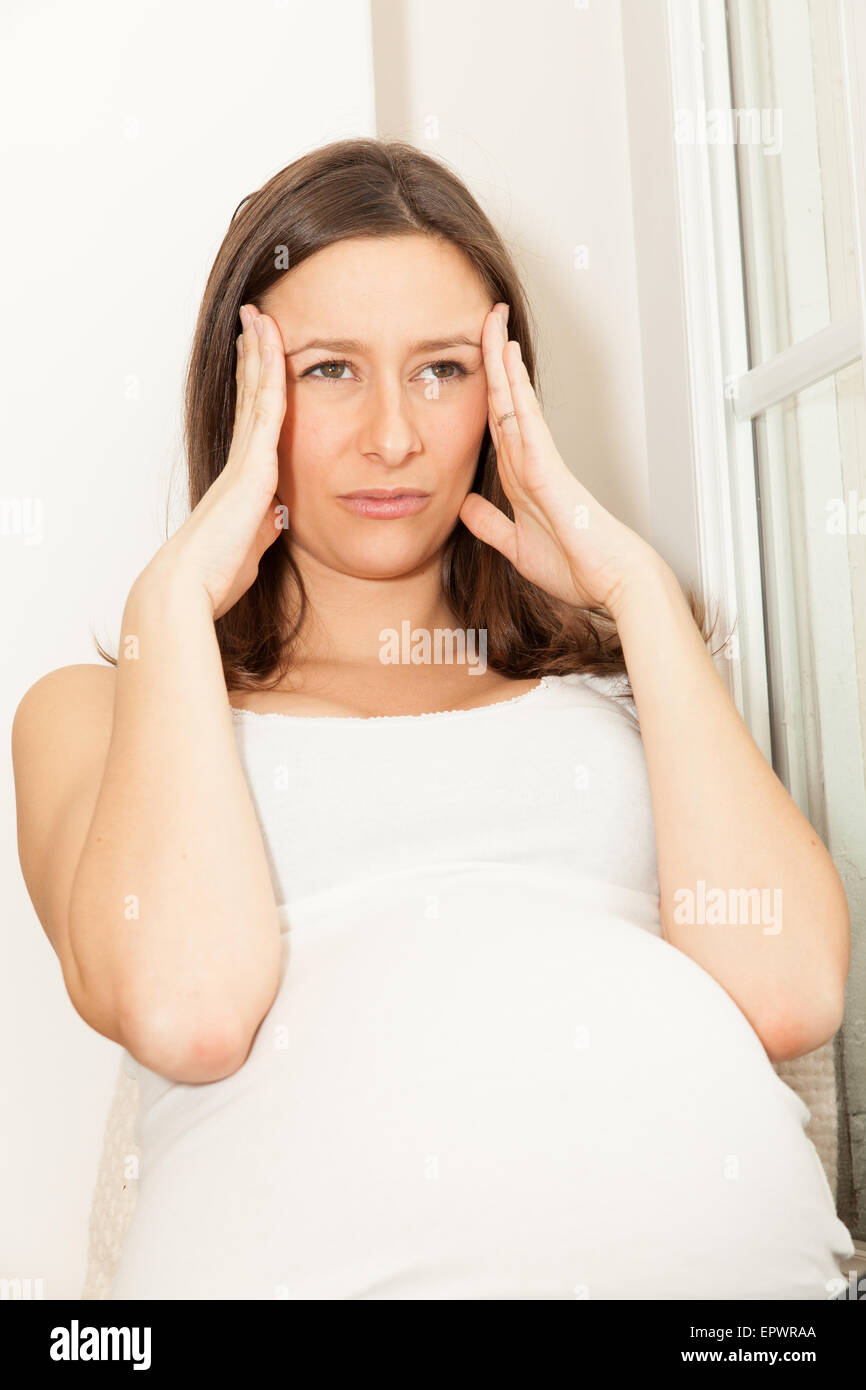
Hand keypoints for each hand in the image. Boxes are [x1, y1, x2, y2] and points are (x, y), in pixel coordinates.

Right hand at [152, 303, 287, 619]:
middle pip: (249, 395)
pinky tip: (274, 345)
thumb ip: (265, 525)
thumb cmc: (214, 573)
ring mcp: (245, 459)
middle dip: (252, 355)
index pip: (250, 420)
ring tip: (259, 315)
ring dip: (259, 351)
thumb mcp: (252, 545)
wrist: (188, 584)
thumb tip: (277, 519)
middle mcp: (240, 461)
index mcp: (240, 478)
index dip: (252, 385)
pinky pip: (268, 409)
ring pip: (257, 392)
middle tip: (252, 319)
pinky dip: (272, 374)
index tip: (254, 355)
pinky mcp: (254, 466)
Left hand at [459, 304, 661, 615]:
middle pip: (504, 401)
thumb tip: (465, 506)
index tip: (472, 360)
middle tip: (484, 317)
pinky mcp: (550, 469)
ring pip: (513, 400)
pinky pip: (527, 420)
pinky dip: (515, 388)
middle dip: (491, 359)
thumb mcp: (517, 547)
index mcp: (523, 479)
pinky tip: (507, 358)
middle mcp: (532, 463)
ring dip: (500, 360)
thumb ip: (491, 525)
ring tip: (491, 320)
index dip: (484, 390)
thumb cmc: (580, 568)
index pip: (497, 423)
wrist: (617, 582)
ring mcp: (542, 461)